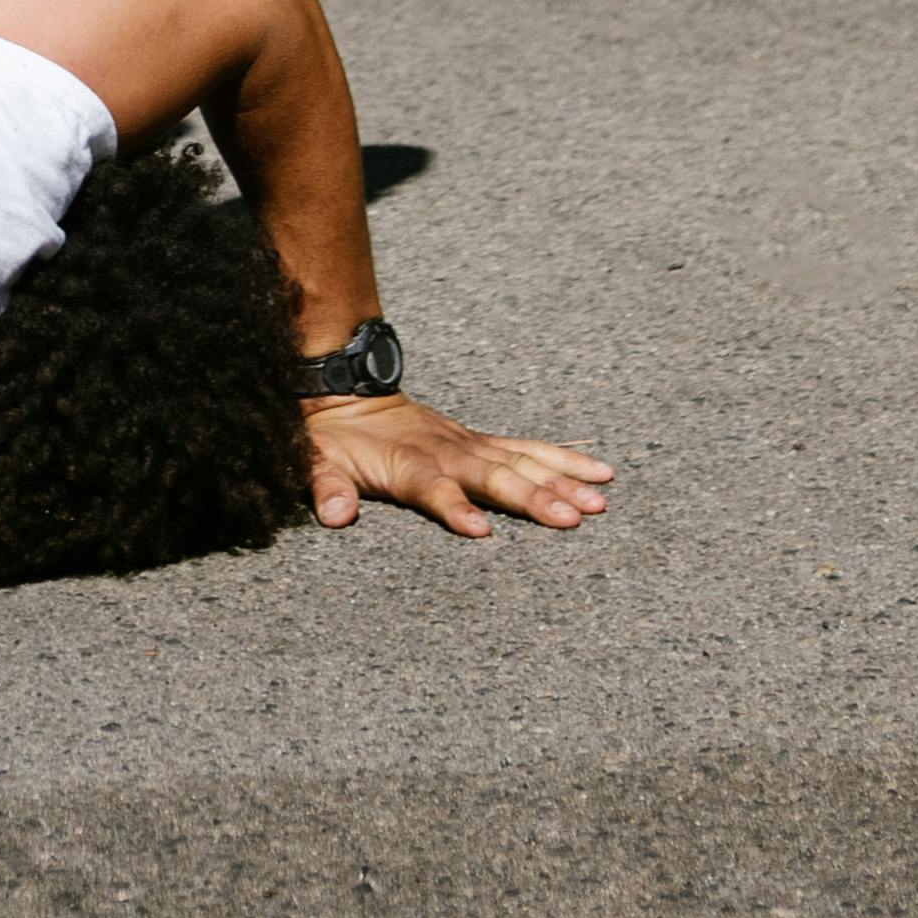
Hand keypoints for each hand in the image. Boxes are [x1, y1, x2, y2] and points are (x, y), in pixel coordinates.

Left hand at [302, 393, 612, 536]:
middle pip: (494, 476)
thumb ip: (327, 487)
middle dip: (532, 498)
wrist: (347, 387)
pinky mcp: (482, 443)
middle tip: (572, 519)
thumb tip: (334, 516)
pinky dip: (565, 460)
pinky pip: (529, 450)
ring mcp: (469, 444)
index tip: (481, 530)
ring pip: (522, 462)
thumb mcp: (317, 460)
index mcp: (407, 462)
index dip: (454, 507)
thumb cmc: (333, 435)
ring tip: (599, 502)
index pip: (433, 488)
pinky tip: (599, 474)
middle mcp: (447, 452)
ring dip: (561, 481)